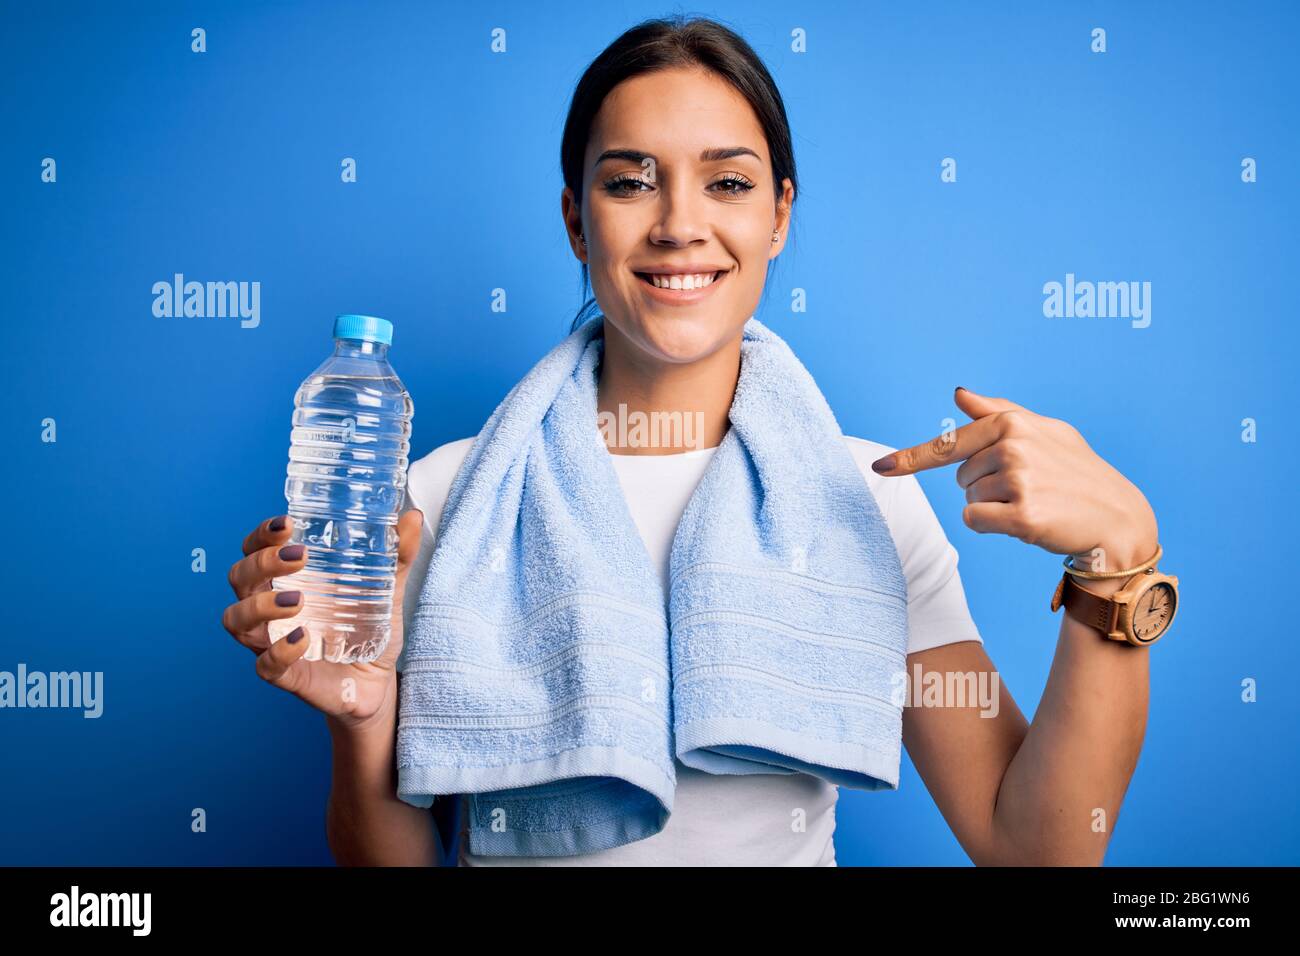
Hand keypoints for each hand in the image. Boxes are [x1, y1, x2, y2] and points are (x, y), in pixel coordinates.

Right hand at [221, 509, 424, 731]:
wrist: (379, 682)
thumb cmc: (369, 629)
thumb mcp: (386, 589)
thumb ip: (398, 555)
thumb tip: (413, 517)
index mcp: (287, 579)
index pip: (255, 549)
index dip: (261, 535)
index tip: (286, 523)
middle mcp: (270, 608)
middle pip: (240, 578)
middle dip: (261, 562)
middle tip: (299, 557)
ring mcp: (272, 641)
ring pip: (236, 620)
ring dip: (260, 605)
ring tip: (298, 600)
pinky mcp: (284, 675)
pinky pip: (264, 665)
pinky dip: (279, 651)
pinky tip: (303, 639)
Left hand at [870, 387, 1157, 573]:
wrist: (1118, 517)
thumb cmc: (1077, 472)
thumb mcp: (1044, 432)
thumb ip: (998, 412)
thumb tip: (959, 394)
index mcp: (1012, 423)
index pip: (950, 443)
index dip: (910, 459)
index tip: (880, 468)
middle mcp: (1013, 447)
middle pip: (960, 476)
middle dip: (985, 485)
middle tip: (1029, 487)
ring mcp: (1019, 480)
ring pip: (969, 499)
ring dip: (993, 507)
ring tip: (1034, 502)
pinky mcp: (1022, 515)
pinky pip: (976, 521)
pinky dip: (993, 526)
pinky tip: (1026, 522)